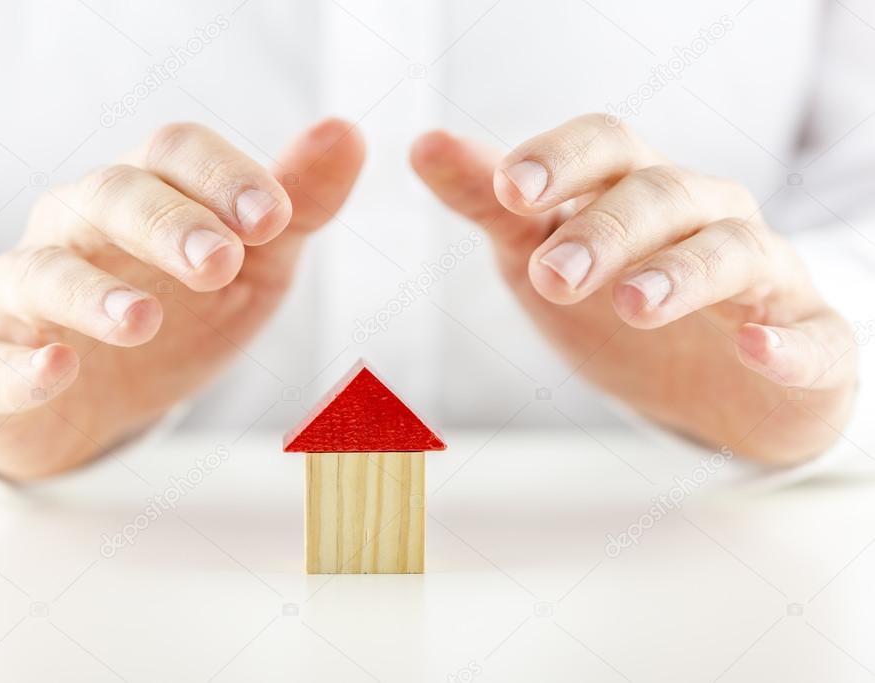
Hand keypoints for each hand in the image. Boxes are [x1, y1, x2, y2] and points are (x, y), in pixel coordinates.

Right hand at [0, 119, 364, 478]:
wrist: (100, 397)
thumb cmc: (182, 311)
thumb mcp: (254, 261)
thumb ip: (297, 204)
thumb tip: (348, 133)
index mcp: (150, 191)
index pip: (176, 153)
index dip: (224, 177)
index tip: (275, 218)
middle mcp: (82, 224)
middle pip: (112, 196)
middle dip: (167, 224)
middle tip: (219, 262)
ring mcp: (32, 291)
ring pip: (46, 271)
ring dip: (91, 293)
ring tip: (143, 322)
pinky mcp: (0, 358)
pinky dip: (21, 366)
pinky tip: (56, 371)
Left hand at [412, 114, 856, 463]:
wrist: (712, 388)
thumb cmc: (619, 303)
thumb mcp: (540, 251)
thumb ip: (488, 203)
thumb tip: (423, 144)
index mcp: (636, 190)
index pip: (608, 146)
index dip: (561, 160)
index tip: (509, 190)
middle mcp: (704, 216)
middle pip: (663, 194)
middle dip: (606, 228)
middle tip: (551, 275)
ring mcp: (763, 276)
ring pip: (734, 251)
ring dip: (683, 272)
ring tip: (632, 304)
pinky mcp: (808, 339)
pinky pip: (811, 336)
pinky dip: (788, 343)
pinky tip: (757, 350)